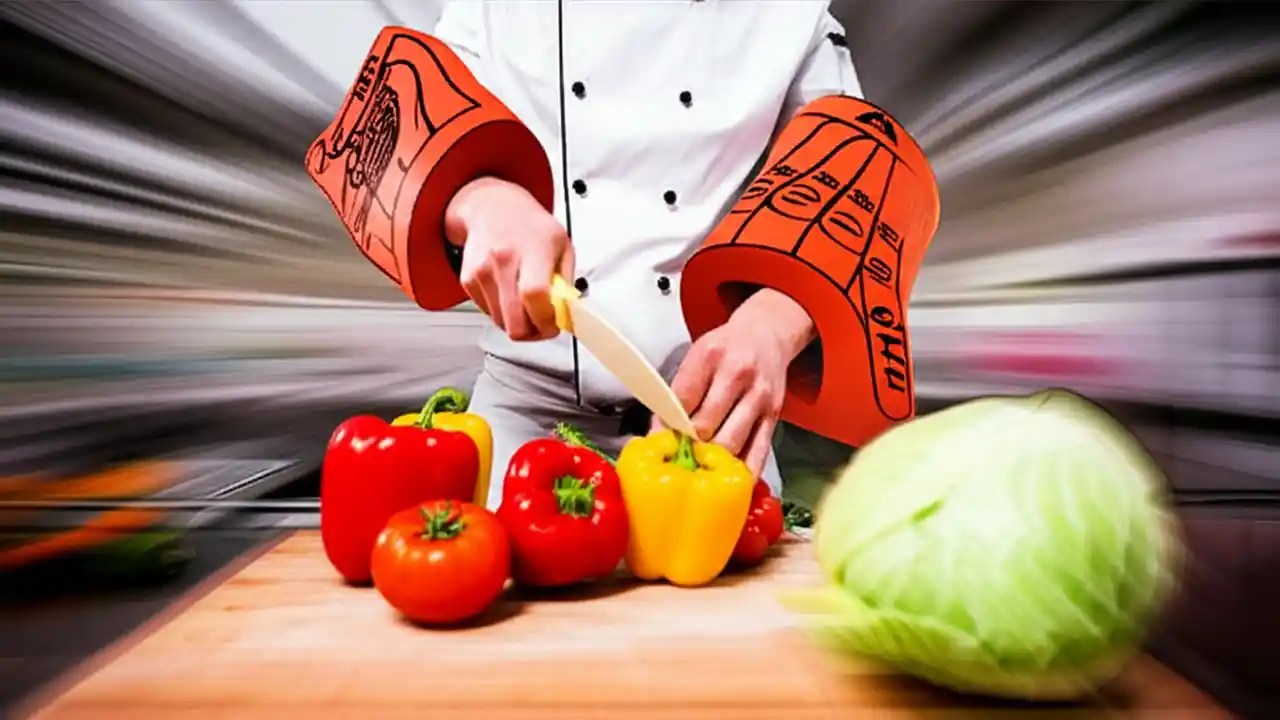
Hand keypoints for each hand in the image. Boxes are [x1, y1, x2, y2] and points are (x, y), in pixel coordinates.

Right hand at [445, 177, 573, 340]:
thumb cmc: (529, 225)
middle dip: (532, 334)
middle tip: (543, 327)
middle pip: (514, 319)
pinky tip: (510, 295)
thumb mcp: (562, 244)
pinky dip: (502, 312)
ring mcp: (482, 271)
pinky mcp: (468, 280)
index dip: (546, 319)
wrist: (492, 208)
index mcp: (532, 248)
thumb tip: (567, 313)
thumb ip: (566, 281)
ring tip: (529, 309)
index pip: (535, 295)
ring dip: (518, 324)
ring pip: (501, 322)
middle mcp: (504, 259)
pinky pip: (488, 313)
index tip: (554, 325)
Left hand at [659, 289, 815, 475]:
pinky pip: (759, 451)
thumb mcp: (697, 355)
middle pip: (705, 424)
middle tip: (677, 459)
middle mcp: (737, 373)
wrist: (766, 334)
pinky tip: (728, 480)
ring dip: (711, 461)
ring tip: (698, 471)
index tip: (659, 442)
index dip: (667, 426)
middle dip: (688, 446)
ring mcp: (759, 396)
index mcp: (710, 355)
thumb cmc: (724, 349)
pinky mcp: (774, 415)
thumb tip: (659, 433)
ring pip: (731, 442)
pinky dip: (743, 470)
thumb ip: (679, 391)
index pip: (682, 399)